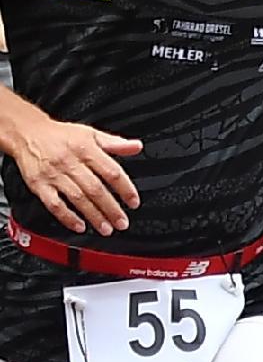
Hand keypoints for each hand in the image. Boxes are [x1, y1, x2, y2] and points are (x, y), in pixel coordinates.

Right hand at [8, 117, 139, 235]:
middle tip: (122, 223)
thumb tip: (136, 146)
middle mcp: (70, 163)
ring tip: (106, 228)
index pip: (112, 172)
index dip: (125, 189)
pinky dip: (67, 217)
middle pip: (96, 189)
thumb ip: (115, 143)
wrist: (26, 133)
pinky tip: (79, 226)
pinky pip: (54, 204)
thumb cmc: (60, 135)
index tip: (134, 202)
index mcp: (86, 150)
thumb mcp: (90, 134)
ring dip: (94, 216)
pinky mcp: (39, 185)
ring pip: (77, 198)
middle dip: (111, 209)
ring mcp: (54, 175)